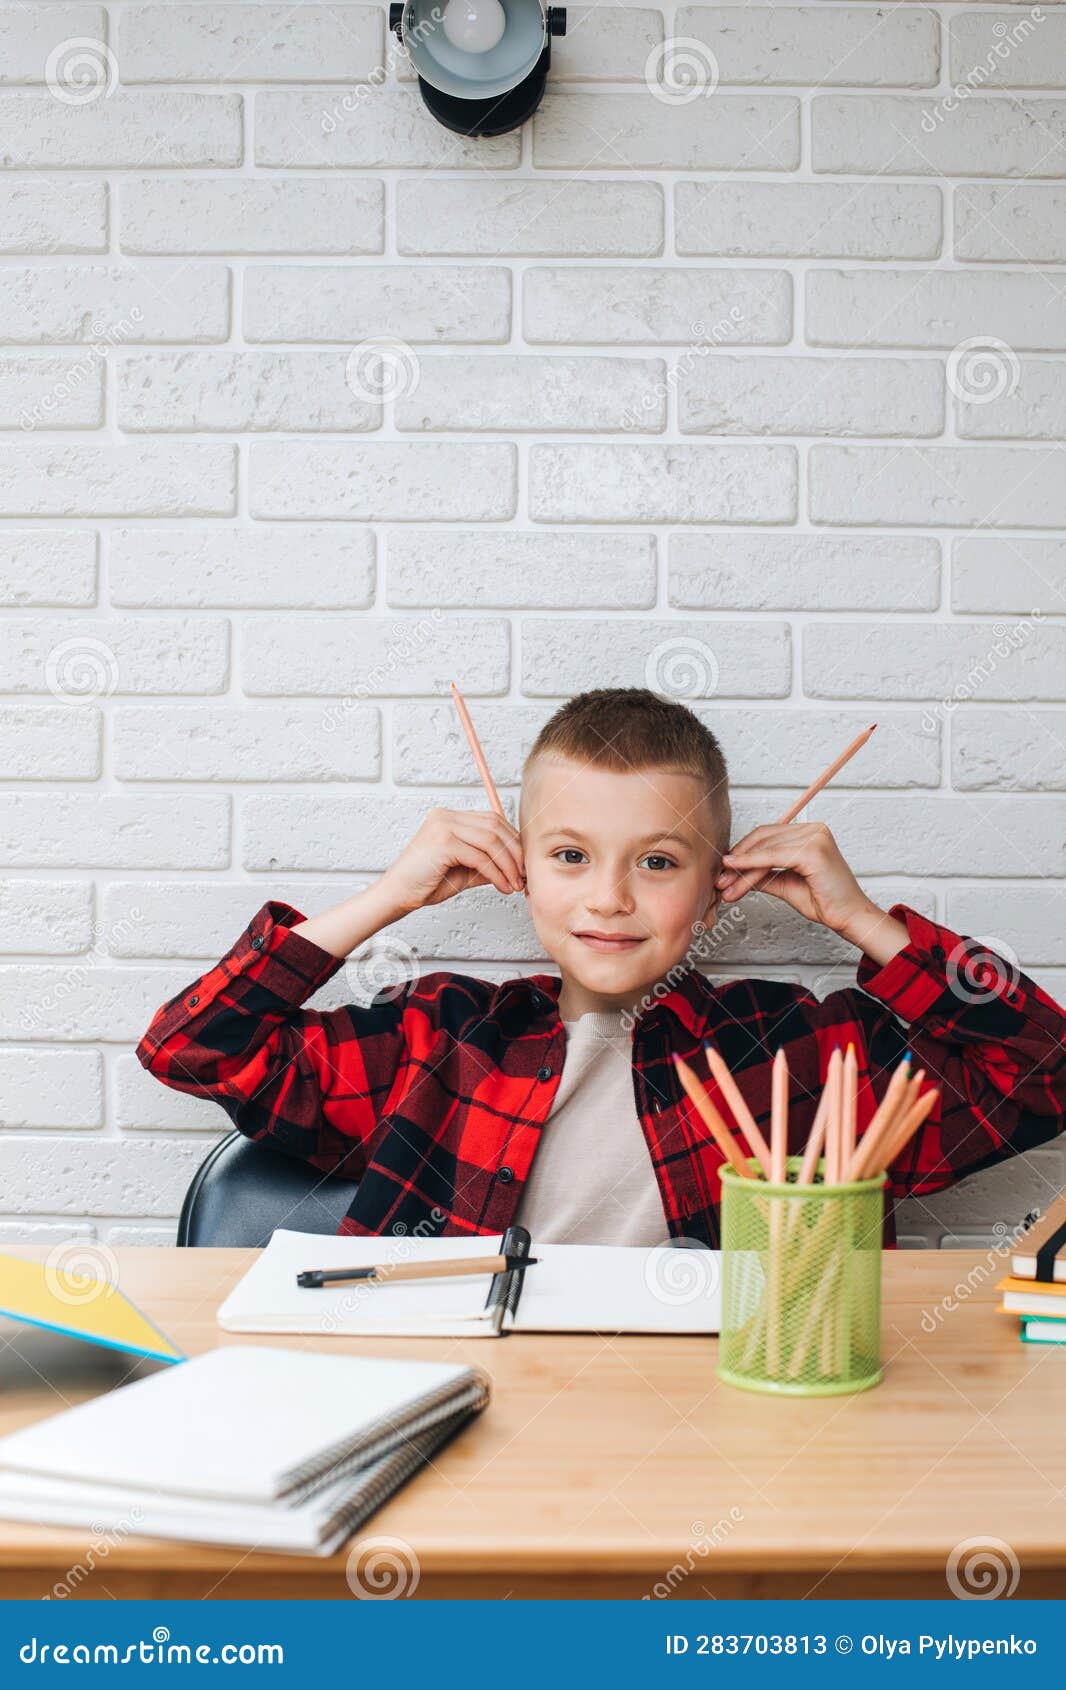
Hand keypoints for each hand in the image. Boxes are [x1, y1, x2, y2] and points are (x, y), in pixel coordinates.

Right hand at [378, 807, 526, 913]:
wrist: (397, 895)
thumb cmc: (426, 883)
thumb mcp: (465, 870)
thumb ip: (487, 862)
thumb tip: (517, 866)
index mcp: (450, 817)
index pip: (493, 820)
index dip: (513, 841)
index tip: (523, 865)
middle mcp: (446, 816)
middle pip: (495, 826)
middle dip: (515, 853)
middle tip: (524, 876)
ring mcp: (443, 826)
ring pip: (491, 841)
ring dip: (509, 865)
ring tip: (514, 885)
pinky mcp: (443, 842)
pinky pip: (480, 857)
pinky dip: (496, 874)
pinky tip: (502, 886)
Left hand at [713, 821, 873, 934]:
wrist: (849, 918)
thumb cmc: (824, 901)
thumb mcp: (785, 883)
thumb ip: (763, 874)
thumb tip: (733, 871)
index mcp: (809, 832)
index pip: (767, 835)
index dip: (742, 851)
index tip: (724, 871)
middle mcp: (813, 829)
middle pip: (763, 840)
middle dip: (738, 862)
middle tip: (720, 881)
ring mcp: (815, 837)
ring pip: (764, 850)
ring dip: (741, 870)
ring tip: (726, 888)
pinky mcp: (813, 851)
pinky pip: (772, 857)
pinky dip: (751, 866)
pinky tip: (736, 873)